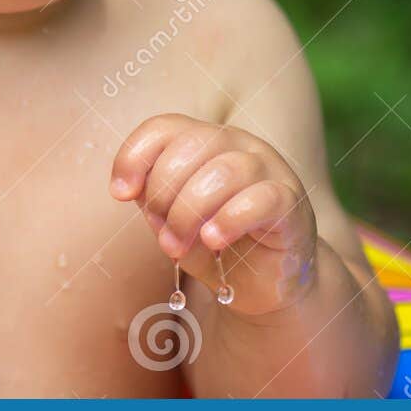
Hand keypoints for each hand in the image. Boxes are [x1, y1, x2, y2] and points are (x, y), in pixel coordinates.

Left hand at [110, 114, 317, 317]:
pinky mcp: (291, 203)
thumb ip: (153, 201)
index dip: (135, 155)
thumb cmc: (215, 244)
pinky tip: (213, 240)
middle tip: (161, 236)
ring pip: (224, 170)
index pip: (166, 127)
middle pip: (192, 144)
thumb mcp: (174, 221)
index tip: (120, 193)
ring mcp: (269, 170)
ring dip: (189, 212)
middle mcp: (239, 145)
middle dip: (163, 192)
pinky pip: (261, 198)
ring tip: (177, 247)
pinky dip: (229, 219)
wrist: (266, 283)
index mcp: (206, 142)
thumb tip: (131, 189)